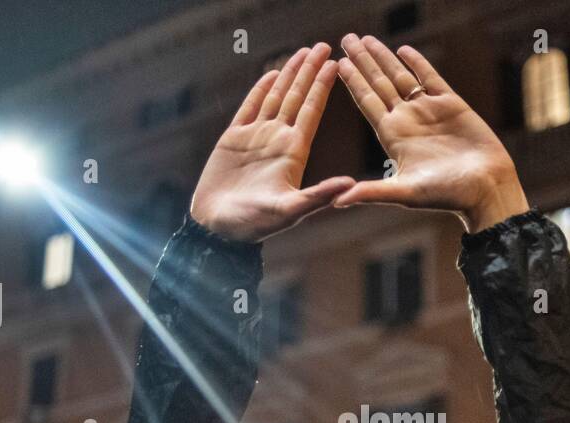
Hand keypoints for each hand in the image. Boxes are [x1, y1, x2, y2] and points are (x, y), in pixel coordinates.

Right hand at [189, 43, 355, 241]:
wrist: (219, 229)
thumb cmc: (254, 225)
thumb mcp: (290, 211)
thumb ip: (318, 196)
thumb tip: (350, 185)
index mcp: (294, 154)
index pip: (312, 112)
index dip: (323, 88)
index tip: (335, 66)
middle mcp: (278, 141)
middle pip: (298, 98)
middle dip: (310, 72)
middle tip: (324, 46)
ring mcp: (257, 138)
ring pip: (276, 98)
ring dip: (289, 75)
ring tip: (302, 52)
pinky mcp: (234, 139)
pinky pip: (250, 108)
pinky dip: (260, 90)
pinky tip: (272, 74)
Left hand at [334, 35, 528, 232]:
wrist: (486, 189)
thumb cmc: (447, 195)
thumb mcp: (405, 193)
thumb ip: (371, 192)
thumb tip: (336, 201)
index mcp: (393, 137)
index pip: (367, 103)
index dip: (353, 82)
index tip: (337, 63)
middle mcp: (407, 121)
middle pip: (379, 84)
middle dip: (362, 61)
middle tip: (346, 38)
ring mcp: (428, 111)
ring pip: (400, 77)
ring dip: (383, 58)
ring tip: (366, 39)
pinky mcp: (451, 104)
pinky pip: (430, 78)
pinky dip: (417, 63)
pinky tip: (403, 50)